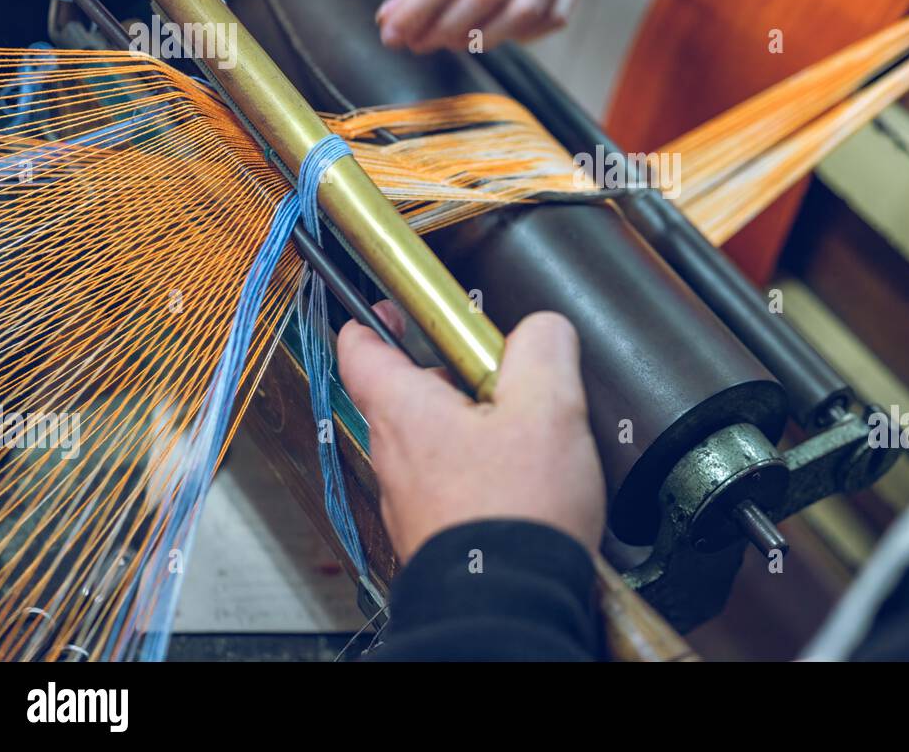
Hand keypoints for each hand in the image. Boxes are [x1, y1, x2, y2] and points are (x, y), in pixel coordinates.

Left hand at [336, 305, 605, 562]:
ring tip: (524, 428)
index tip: (394, 307)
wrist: (511, 603)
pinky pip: (449, 483)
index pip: (360, 349)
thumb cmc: (514, 516)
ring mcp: (411, 500)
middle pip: (408, 392)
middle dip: (452, 373)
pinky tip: (523, 479)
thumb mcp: (548, 406)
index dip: (374, 319)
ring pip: (431, 440)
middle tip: (497, 368)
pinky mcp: (437, 531)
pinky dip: (479, 471)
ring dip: (471, 424)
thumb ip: (543, 348)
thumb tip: (543, 329)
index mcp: (405, 412)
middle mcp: (395, 457)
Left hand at [376, 0, 588, 52]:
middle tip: (419, 42)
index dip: (418, 10)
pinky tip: (495, 29)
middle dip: (445, 29)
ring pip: (523, 12)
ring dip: (481, 38)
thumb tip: (394, 19)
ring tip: (453, 40)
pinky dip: (520, 33)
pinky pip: (552, 16)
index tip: (394, 33)